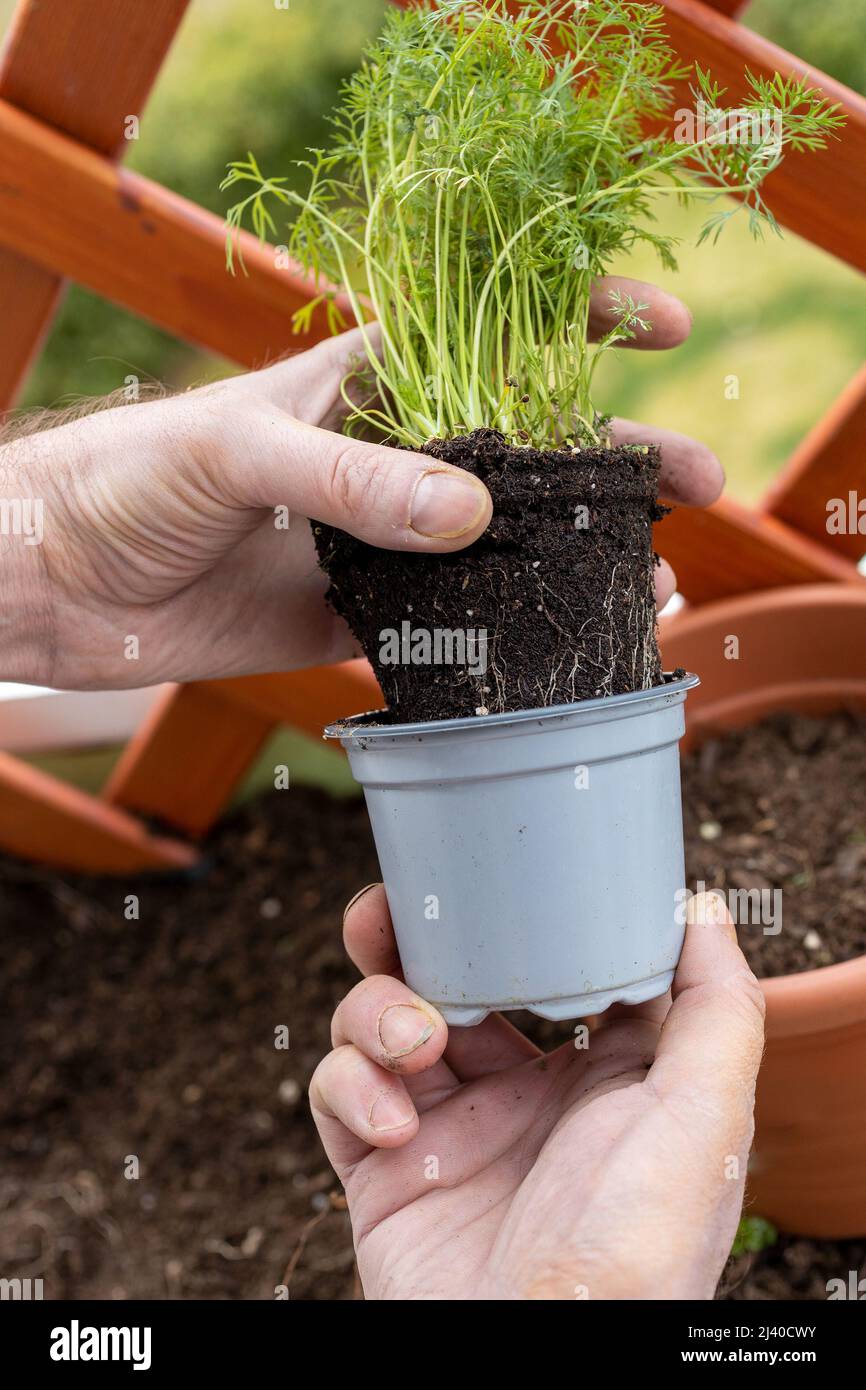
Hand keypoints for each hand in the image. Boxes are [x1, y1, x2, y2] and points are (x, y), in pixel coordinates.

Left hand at [1, 277, 720, 689]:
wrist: (57, 581)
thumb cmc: (128, 476)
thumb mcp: (237, 451)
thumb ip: (349, 477)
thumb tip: (470, 514)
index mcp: (365, 385)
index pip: (489, 334)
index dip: (579, 319)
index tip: (661, 328)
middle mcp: (386, 463)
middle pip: (524, 455)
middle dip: (613, 463)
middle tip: (694, 484)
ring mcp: (378, 546)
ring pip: (500, 551)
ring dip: (576, 562)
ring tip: (652, 585)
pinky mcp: (355, 621)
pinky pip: (445, 632)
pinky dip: (504, 645)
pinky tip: (560, 655)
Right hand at [310, 889, 763, 1300]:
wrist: (533, 1357)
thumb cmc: (635, 1252)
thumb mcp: (703, 1119)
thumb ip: (716, 1010)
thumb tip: (702, 905)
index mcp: (592, 1076)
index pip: (541, 967)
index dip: (509, 917)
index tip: (487, 876)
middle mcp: (514, 1093)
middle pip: (445, 980)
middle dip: (405, 940)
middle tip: (384, 914)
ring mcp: (443, 1128)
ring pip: (381, 1021)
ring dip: (378, 1013)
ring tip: (412, 1048)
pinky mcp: (379, 1168)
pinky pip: (338, 1092)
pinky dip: (351, 1088)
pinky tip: (392, 1127)